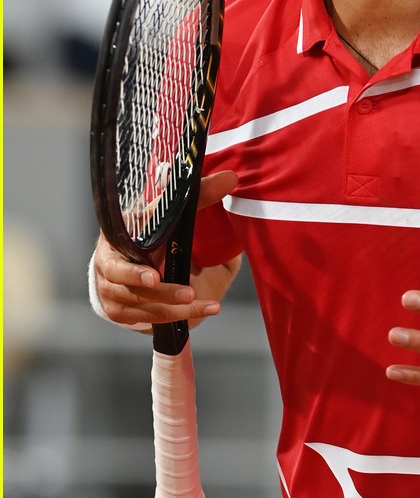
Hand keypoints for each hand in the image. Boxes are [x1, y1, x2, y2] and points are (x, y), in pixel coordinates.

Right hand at [91, 169, 240, 330]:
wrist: (136, 262)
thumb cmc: (157, 234)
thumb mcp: (178, 216)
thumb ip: (201, 197)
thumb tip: (231, 178)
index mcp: (120, 230)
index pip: (126, 244)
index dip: (138, 260)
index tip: (155, 275)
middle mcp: (108, 258)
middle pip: (126, 279)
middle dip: (160, 290)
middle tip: (188, 293)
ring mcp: (109, 286)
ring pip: (137, 302)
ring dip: (171, 307)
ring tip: (203, 304)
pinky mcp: (116, 309)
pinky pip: (141, 319)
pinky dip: (168, 319)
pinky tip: (192, 317)